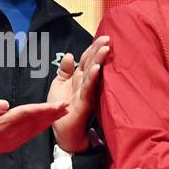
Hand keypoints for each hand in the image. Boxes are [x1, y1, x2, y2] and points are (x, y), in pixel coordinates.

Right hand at [0, 100, 67, 165]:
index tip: (57, 104)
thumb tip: (5, 104)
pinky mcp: (12, 144)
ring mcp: (12, 142)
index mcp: (0, 126)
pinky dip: (41, 127)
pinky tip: (48, 122)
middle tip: (67, 106)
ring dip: (49, 120)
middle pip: (35, 122)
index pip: (26, 115)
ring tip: (62, 112)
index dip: (43, 109)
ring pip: (35, 129)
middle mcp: (10, 136)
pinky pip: (31, 134)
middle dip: (52, 114)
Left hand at [48, 35, 110, 152]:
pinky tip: (96, 69)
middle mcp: (85, 83)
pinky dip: (93, 77)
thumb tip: (71, 55)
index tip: (103, 37)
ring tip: (105, 49)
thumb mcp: (59, 84)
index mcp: (79, 77)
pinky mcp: (84, 102)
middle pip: (93, 63)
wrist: (63, 130)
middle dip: (99, 50)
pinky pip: (89, 88)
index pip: (87, 59)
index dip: (93, 48)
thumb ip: (65, 69)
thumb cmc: (62, 107)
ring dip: (99, 61)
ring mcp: (86, 92)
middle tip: (108, 39)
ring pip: (93, 73)